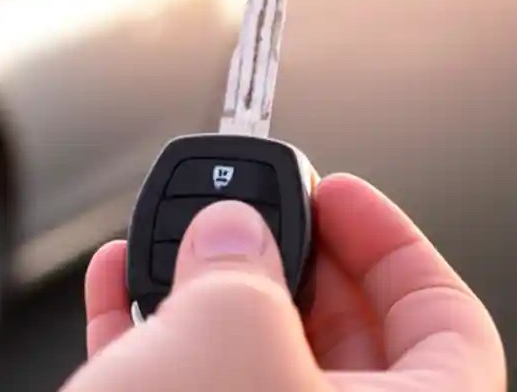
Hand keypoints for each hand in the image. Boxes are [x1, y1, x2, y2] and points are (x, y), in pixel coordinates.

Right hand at [65, 174, 505, 390]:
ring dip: (203, 293)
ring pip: (252, 365)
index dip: (393, 243)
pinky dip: (152, 336)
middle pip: (345, 341)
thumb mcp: (229, 336)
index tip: (339, 193)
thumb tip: (229, 232)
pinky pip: (187, 390)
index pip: (447, 322)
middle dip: (284, 263)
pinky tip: (119, 287)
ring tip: (166, 243)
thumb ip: (240, 265)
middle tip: (245, 212)